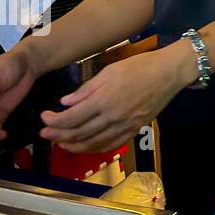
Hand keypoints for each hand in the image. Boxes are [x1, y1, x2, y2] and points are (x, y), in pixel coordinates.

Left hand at [39, 49, 185, 153]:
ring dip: (73, 145)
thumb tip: (65, 103)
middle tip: (44, 133)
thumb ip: (86, 89)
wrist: (170, 72)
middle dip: (57, 135)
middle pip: (78, 134)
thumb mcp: (110, 70)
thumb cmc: (140, 66)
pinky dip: (94, 148)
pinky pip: (110, 145)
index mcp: (104, 100)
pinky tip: (85, 146)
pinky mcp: (135, 130)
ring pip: (92, 144)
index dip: (53, 120)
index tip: (43, 117)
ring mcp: (124, 126)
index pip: (71, 118)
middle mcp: (112, 117)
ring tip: (60, 142)